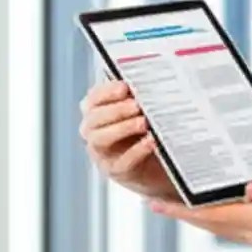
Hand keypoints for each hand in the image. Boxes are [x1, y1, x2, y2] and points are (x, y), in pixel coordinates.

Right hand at [78, 80, 173, 198]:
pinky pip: (122, 162)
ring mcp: (104, 154)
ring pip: (101, 140)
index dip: (106, 92)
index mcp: (98, 114)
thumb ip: (139, 97)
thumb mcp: (141, 112)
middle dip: (116, 110)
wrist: (158, 166)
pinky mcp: (118, 171)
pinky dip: (137, 150)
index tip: (125, 87)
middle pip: (94, 120)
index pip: (93, 100)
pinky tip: (151, 141)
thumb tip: (149, 80)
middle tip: (137, 105)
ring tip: (144, 122)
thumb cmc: (147, 132)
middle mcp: (95, 133)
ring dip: (122, 128)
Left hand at [148, 179, 251, 251]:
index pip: (212, 215)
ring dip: (199, 219)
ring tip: (183, 207)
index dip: (183, 210)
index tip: (160, 204)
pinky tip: (220, 212)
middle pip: (210, 225)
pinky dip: (219, 221)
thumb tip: (249, 187)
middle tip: (159, 205)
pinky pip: (236, 230)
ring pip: (221, 229)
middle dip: (183, 215)